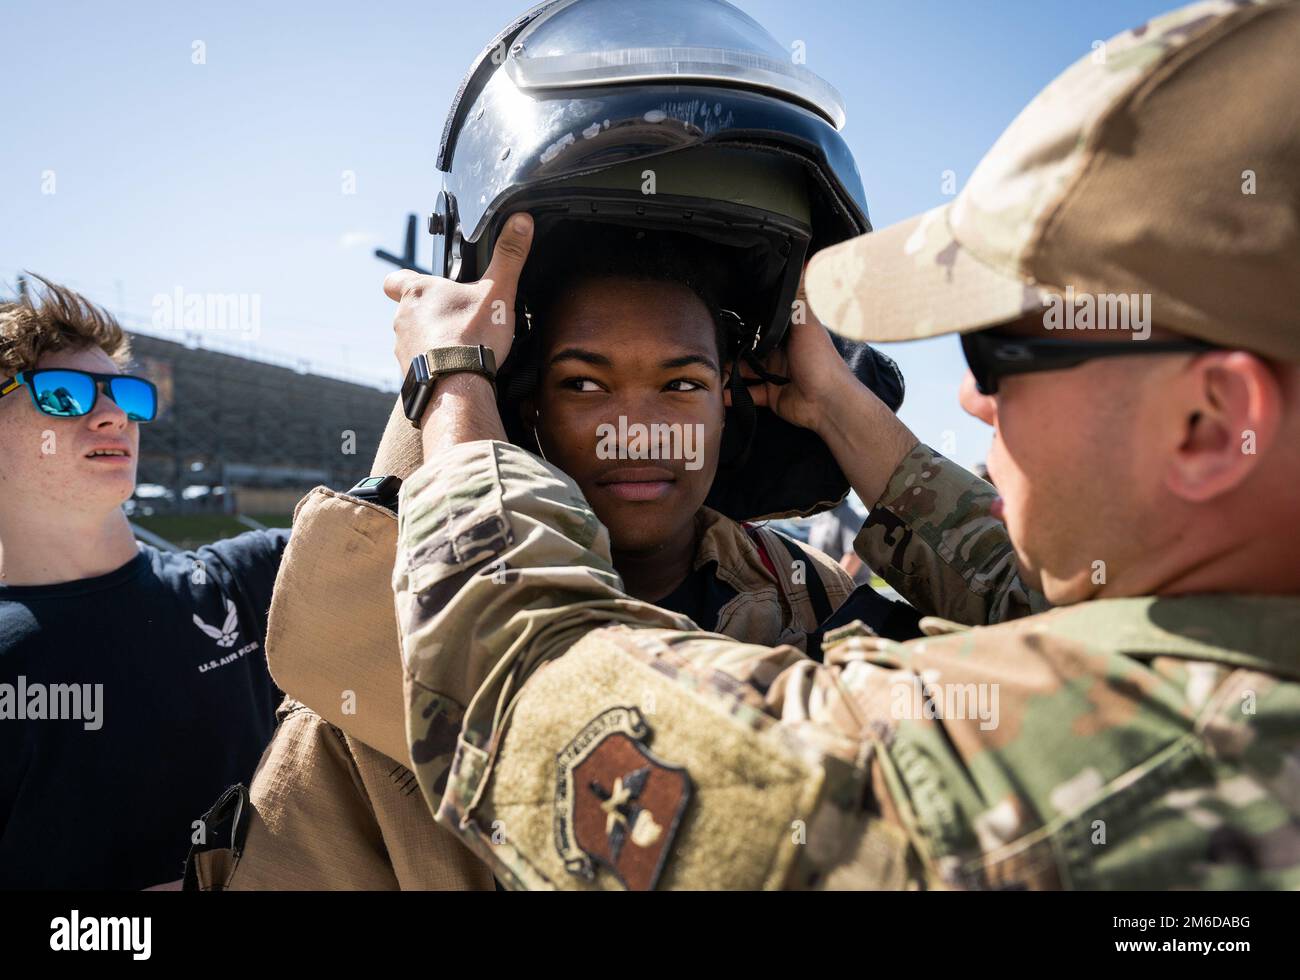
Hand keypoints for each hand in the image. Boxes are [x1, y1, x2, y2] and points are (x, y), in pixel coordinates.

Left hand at [384, 213, 533, 372]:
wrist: (457, 384)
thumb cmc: (473, 335)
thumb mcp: (498, 290)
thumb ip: (509, 256)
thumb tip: (521, 221)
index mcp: (419, 292)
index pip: (396, 279)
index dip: (407, 281)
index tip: (426, 287)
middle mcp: (403, 317)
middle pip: (410, 310)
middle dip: (431, 314)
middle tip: (457, 319)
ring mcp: (402, 346)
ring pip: (414, 338)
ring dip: (432, 341)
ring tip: (460, 347)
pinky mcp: (408, 372)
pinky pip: (419, 365)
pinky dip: (434, 364)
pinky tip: (454, 368)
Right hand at [725, 265, 855, 437]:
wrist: (827, 402)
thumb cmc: (820, 360)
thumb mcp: (808, 322)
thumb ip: (801, 296)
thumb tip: (806, 261)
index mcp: (789, 332)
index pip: (763, 322)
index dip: (745, 319)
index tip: (723, 315)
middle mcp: (781, 351)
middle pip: (750, 347)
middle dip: (731, 347)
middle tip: (708, 345)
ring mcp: (775, 374)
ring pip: (745, 370)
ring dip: (729, 370)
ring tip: (708, 368)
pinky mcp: (771, 395)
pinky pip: (748, 394)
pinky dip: (734, 395)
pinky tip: (719, 392)